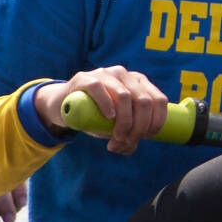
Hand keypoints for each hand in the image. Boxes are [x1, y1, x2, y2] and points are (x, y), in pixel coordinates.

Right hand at [34, 66, 167, 154]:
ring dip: (124, 122)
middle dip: (138, 127)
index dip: (156, 122)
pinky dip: (107, 105)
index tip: (146, 137)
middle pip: (143, 102)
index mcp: (138, 82)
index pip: (159, 100)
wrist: (63, 105)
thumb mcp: (114, 127)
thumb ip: (126, 135)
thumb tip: (130, 147)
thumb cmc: (94, 116)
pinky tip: (108, 117)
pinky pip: (99, 88)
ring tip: (116, 137)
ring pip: (125, 96)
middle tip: (127, 141)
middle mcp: (124, 75)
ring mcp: (104, 74)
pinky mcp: (84, 78)